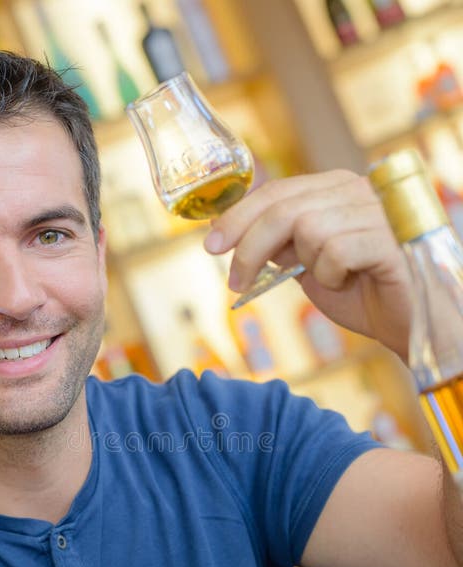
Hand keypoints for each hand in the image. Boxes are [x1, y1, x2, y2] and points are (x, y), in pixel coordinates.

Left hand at [204, 170, 412, 359]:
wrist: (408, 323)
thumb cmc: (361, 293)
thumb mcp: (308, 266)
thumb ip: (279, 246)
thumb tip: (230, 235)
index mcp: (335, 190)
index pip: (276, 192)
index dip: (238, 217)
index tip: (210, 245)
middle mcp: (357, 190)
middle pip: (283, 209)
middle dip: (249, 248)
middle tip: (236, 283)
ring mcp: (376, 211)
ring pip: (307, 228)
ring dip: (304, 264)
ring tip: (326, 281)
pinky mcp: (390, 239)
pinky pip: (336, 251)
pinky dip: (331, 274)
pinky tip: (349, 281)